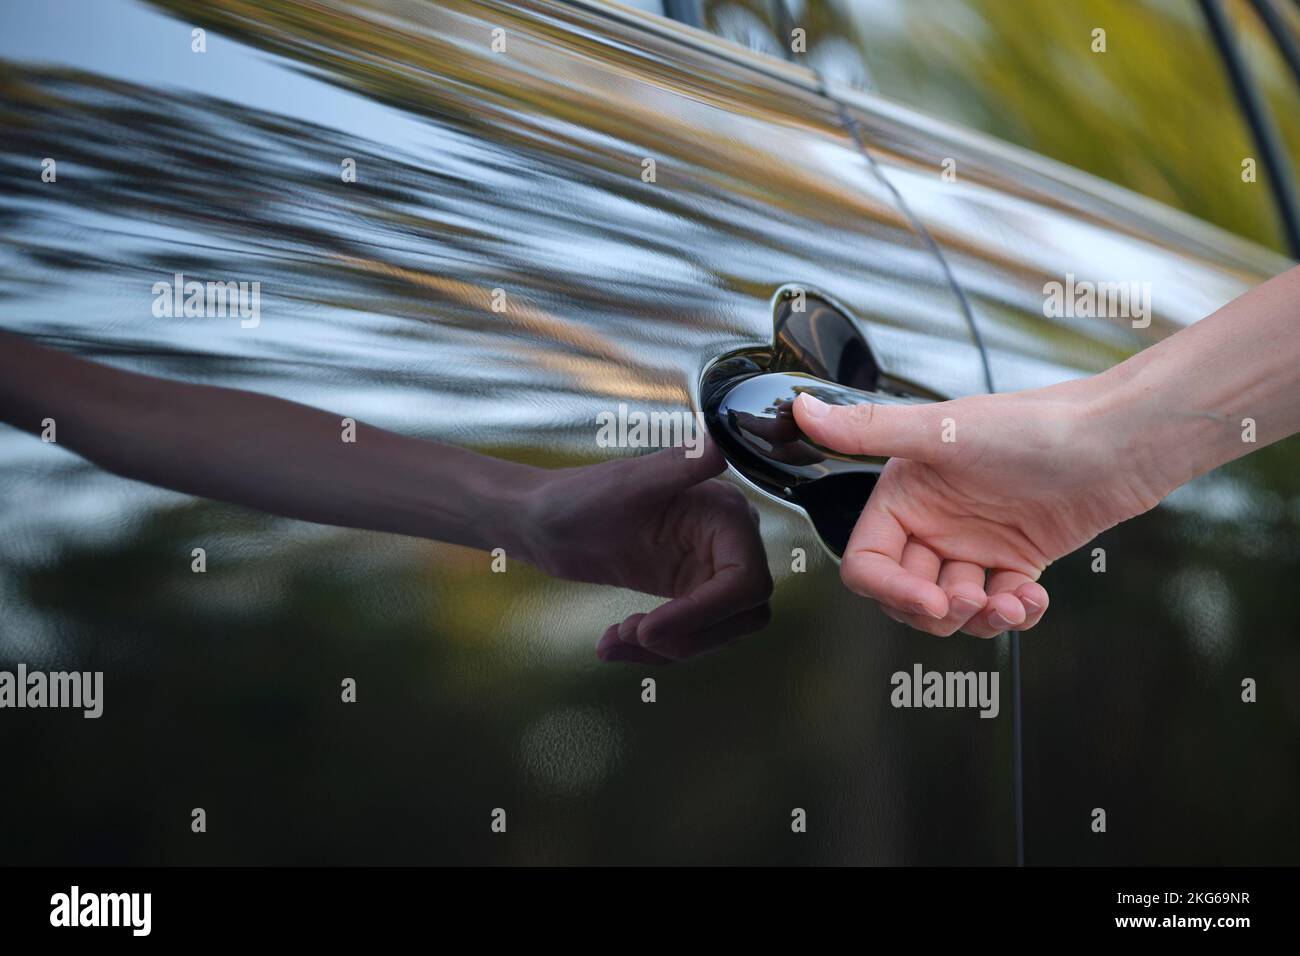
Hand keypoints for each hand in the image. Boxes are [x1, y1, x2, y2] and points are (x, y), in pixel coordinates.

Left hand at [513, 441, 772, 662]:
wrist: (544, 521)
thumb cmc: (580, 496)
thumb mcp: (628, 483)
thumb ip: (679, 466)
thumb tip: (721, 446)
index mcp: (725, 514)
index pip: (748, 582)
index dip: (708, 614)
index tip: (653, 630)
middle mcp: (728, 544)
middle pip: (741, 616)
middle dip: (688, 636)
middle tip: (633, 636)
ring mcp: (709, 571)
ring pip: (716, 634)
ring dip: (667, 649)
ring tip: (614, 640)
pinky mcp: (686, 595)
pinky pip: (689, 636)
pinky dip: (653, 650)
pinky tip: (613, 641)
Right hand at [793, 379, 1169, 635]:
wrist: (1121, 440)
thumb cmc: (1036, 425)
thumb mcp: (943, 430)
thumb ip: (868, 429)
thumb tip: (801, 408)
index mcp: (905, 493)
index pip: (867, 562)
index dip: (889, 590)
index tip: (929, 601)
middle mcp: (934, 522)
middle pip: (905, 596)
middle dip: (937, 609)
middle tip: (974, 599)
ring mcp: (975, 545)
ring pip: (952, 610)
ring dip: (978, 617)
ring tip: (1010, 600)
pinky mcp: (1016, 561)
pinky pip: (997, 607)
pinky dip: (1013, 613)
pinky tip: (1032, 597)